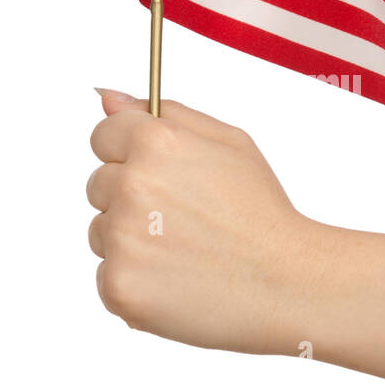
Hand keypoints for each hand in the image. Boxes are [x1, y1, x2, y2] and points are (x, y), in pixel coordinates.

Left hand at [87, 92, 315, 352]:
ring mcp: (122, 238)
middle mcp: (132, 185)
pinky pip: (106, 276)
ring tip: (183, 253)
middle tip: (183, 220)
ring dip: (130, 241)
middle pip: (98, 185)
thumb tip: (107, 98)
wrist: (287, 283)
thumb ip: (166, 113)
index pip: (103, 136)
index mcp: (155, 142)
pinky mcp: (119, 285)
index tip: (161, 177)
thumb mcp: (230, 143)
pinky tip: (176, 281)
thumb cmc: (261, 212)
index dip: (132, 155)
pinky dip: (134, 281)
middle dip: (130, 199)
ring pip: (100, 232)